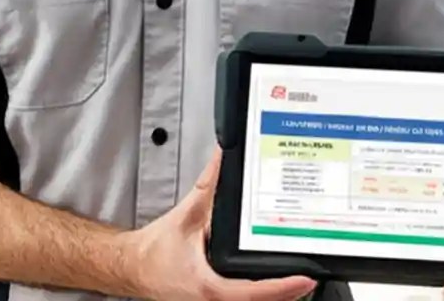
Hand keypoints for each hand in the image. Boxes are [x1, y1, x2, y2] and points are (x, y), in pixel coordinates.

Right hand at [124, 147, 317, 300]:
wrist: (133, 267)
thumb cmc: (154, 251)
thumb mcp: (186, 214)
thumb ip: (209, 185)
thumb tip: (224, 157)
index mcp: (210, 286)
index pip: (256, 292)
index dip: (284, 287)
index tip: (305, 279)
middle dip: (288, 292)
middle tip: (311, 273)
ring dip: (277, 295)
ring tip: (299, 278)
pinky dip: (262, 294)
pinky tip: (274, 281)